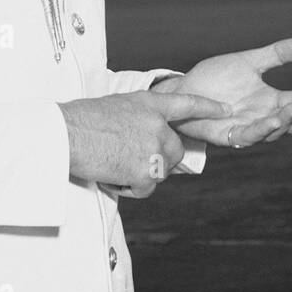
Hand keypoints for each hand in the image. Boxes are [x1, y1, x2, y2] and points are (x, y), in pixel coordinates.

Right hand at [59, 91, 228, 197]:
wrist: (66, 134)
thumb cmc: (80, 119)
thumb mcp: (116, 105)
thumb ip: (137, 116)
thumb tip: (140, 132)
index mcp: (149, 104)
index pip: (187, 104)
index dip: (208, 108)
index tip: (225, 110)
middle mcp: (157, 125)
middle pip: (176, 149)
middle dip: (160, 158)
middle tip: (132, 158)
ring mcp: (153, 148)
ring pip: (162, 171)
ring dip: (143, 173)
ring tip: (116, 164)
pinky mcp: (145, 172)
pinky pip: (146, 188)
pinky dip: (131, 187)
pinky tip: (113, 176)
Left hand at [152, 36, 291, 147]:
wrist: (184, 89)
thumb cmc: (215, 77)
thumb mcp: (249, 61)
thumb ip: (278, 53)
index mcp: (270, 100)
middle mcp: (263, 116)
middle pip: (291, 118)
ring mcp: (248, 127)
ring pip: (274, 130)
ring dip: (287, 120)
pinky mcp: (230, 136)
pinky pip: (250, 136)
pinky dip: (262, 130)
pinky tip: (273, 120)